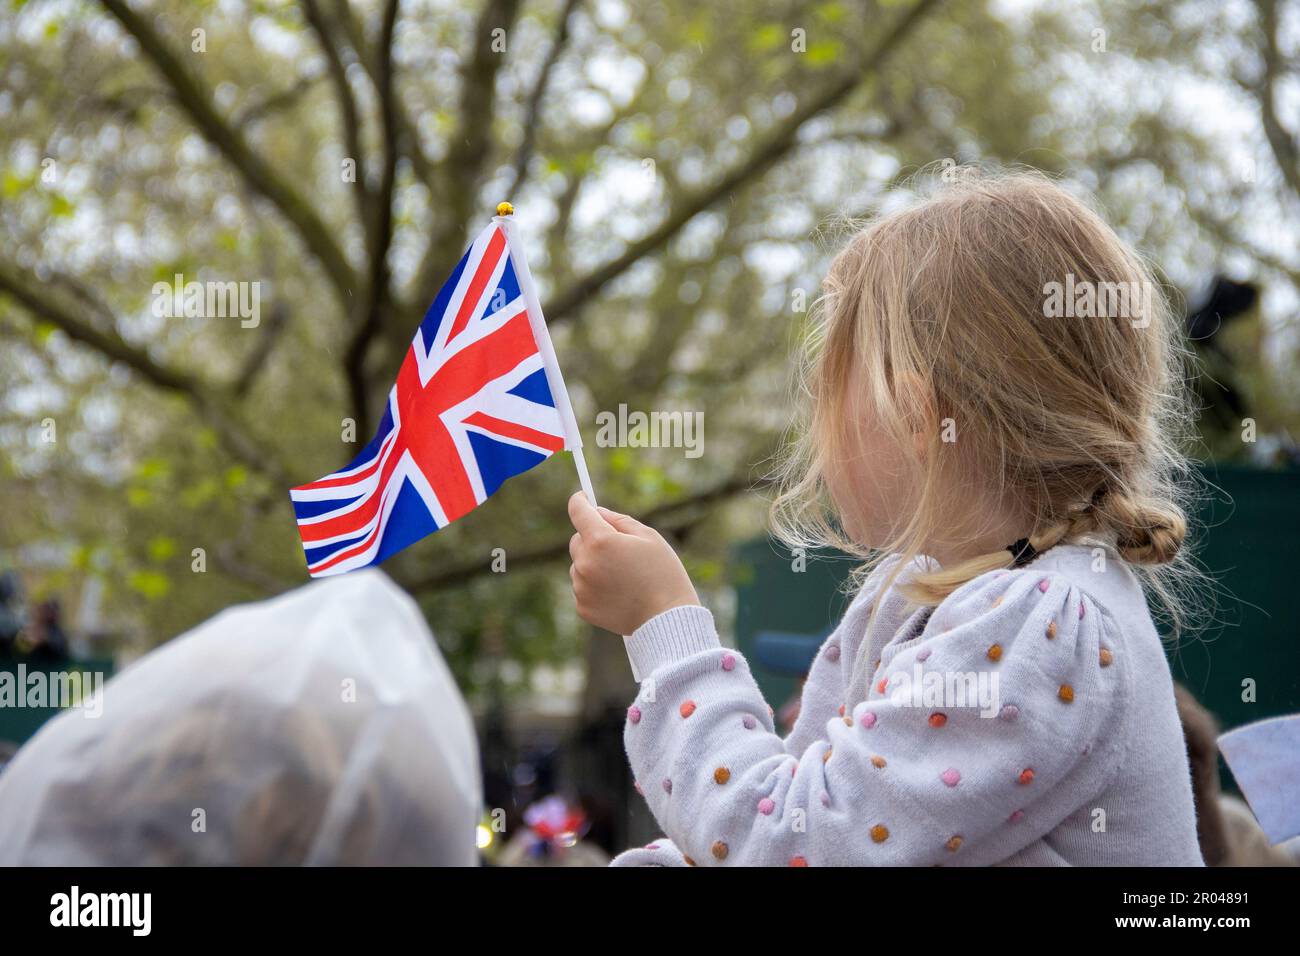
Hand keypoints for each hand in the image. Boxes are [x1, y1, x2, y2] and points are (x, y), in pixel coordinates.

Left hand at [567, 491, 699, 635]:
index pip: (578, 511)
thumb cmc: (663, 573)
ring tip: (622, 576)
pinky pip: (582, 587)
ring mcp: (581, 587)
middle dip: (592, 538)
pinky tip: (618, 592)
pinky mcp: (583, 607)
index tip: (583, 498)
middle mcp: (585, 562)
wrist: (666, 619)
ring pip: (579, 565)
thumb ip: (619, 520)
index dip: (580, 501)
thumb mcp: (649, 537)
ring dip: (593, 563)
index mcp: (601, 541)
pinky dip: (594, 585)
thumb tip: (598, 513)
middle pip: (577, 540)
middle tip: (617, 548)